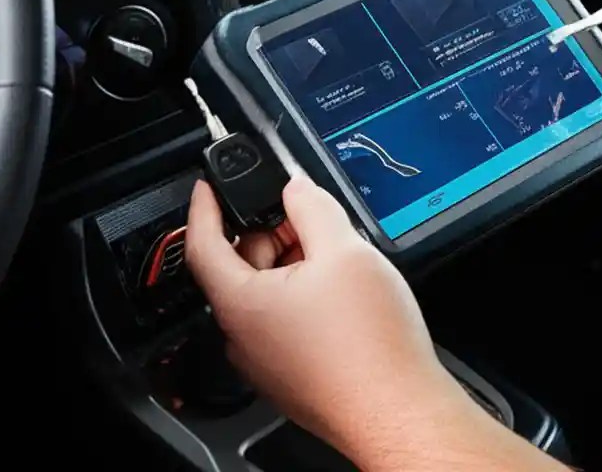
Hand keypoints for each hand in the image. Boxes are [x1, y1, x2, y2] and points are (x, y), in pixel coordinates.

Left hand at [185, 177, 461, 458]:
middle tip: (307, 215)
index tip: (209, 187)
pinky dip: (305, 297)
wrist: (399, 414)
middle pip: (240, 267)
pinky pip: (286, 324)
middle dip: (270, 234)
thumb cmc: (371, 349)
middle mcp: (244, 337)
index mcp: (241, 303)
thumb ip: (312, 207)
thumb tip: (296, 189)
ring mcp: (268, 362)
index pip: (202, 244)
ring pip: (268, 296)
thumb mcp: (344, 251)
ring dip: (293, 266)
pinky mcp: (293, 377)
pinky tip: (344, 294)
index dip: (205, 207)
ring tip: (338, 257)